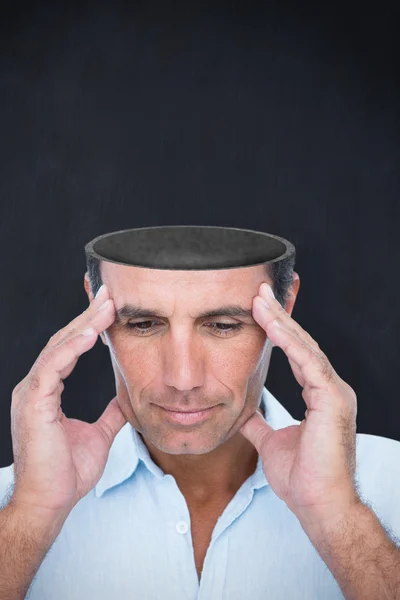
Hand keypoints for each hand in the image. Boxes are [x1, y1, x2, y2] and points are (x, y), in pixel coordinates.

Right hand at [9, 284, 126, 517]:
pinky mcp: (33, 403)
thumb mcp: (98, 434)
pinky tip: (91, 332)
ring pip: (58, 347)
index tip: (110, 307)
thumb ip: (109, 413)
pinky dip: (72, 347)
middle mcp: (37, 386)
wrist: (49, 503)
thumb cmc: (66, 472)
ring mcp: (32, 392)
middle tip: (110, 293)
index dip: (88, 326)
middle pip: (64, 340)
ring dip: (84, 324)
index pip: (69, 348)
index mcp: (48, 391)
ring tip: (107, 304)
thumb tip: (125, 399)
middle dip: (88, 315)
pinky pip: (53, 367)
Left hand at [240, 282, 360, 528]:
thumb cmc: (302, 479)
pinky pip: (309, 362)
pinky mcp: (334, 399)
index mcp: (319, 395)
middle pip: (301, 343)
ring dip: (281, 322)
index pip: (296, 353)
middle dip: (279, 316)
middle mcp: (330, 389)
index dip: (278, 331)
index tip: (259, 309)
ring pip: (305, 347)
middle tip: (259, 291)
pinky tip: (272, 324)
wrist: (319, 507)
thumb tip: (244, 415)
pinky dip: (290, 342)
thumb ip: (261, 426)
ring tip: (260, 300)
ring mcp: (335, 392)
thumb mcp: (271, 443)